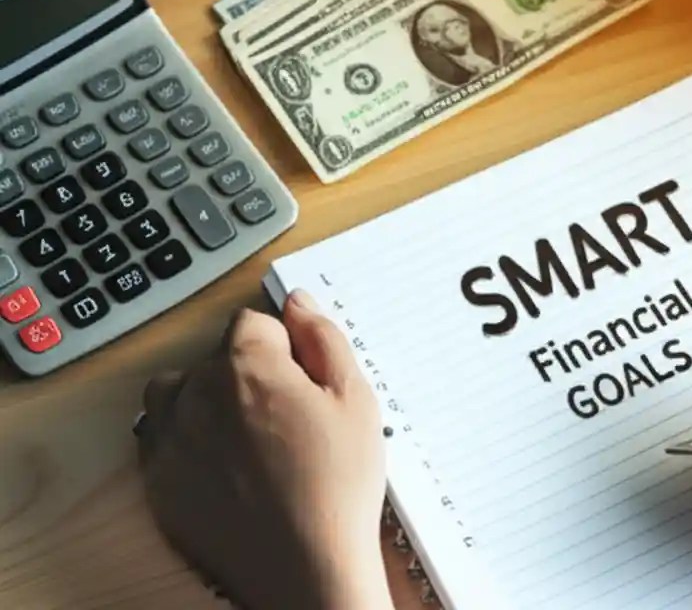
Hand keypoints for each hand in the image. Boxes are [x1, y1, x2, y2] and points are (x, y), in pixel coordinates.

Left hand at [137, 291, 393, 609]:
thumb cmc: (337, 486)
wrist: (304, 569)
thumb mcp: (355, 401)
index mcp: (246, 366)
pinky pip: (161, 441)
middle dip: (248, 374)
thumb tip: (298, 303)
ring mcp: (169, 440)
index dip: (284, 346)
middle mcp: (196, 394)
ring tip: (247, 435)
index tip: (304, 378)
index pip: (253, 323)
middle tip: (289, 417)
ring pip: (175, 393)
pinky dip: (187, 443)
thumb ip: (323, 340)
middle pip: (215, 357)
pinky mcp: (157, 481)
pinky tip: (228, 468)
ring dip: (205, 400)